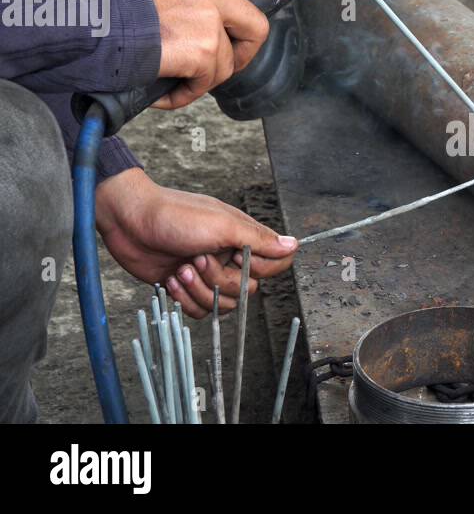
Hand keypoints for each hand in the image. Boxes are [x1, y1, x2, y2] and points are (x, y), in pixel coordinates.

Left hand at [95, 168, 298, 317]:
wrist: (129, 221)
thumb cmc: (174, 214)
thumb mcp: (222, 225)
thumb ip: (260, 240)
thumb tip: (293, 245)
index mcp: (244, 239)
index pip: (275, 264)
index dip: (261, 269)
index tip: (238, 257)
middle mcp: (230, 258)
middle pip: (246, 290)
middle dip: (220, 280)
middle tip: (198, 259)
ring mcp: (208, 274)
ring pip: (223, 304)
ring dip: (200, 290)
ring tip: (181, 269)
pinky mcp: (187, 288)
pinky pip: (200, 311)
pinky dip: (184, 298)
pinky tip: (172, 278)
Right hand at [116, 0, 309, 109]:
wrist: (89, 23)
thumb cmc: (109, 6)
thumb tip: (201, 8)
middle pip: (257, 25)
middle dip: (243, 53)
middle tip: (219, 67)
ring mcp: (209, 16)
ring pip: (227, 60)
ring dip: (204, 77)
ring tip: (174, 77)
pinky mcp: (203, 47)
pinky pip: (208, 81)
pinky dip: (187, 94)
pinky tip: (167, 91)